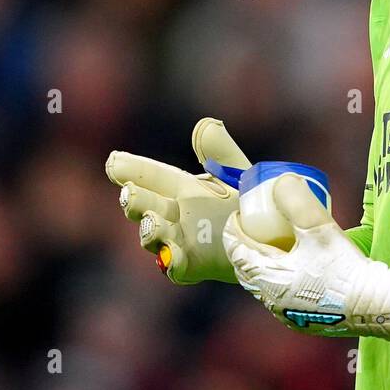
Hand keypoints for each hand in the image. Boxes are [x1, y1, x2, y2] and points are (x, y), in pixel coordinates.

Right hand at [106, 118, 249, 284]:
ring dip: (150, 229)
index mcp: (182, 188)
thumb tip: (206, 123)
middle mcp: (174, 214)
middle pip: (145, 205)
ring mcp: (180, 241)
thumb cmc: (251, 203)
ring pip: (153, 235)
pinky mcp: (193, 265)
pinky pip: (175, 266)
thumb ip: (221, 152)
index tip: (114, 161)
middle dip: (135, 200)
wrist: (275, 240)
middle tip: (129, 193)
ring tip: (152, 222)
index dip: (133, 169)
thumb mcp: (237, 174)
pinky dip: (170, 261)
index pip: (151, 176)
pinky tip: (169, 255)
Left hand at [223, 173, 389, 338]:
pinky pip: (282, 295)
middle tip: (258, 225)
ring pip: (264, 284)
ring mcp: (287, 314)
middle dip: (248, 245)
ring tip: (278, 244)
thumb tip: (281, 182)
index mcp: (266, 278)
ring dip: (264, 263)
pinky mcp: (304, 321)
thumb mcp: (317, 226)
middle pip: (246, 269)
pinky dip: (281, 278)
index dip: (233, 227)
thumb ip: (295, 199)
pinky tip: (298, 268)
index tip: (242, 211)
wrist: (376, 305)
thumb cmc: (344, 268)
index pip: (235, 250)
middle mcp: (270, 301)